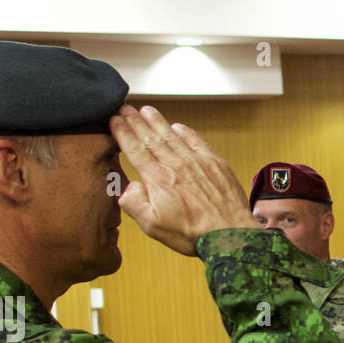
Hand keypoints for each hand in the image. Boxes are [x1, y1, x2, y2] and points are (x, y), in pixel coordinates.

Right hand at [109, 104, 257, 253]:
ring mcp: (196, 162)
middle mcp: (176, 165)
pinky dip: (185, 131)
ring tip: (146, 111)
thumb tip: (128, 186)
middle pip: (150, 137)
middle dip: (135, 121)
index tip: (114, 120)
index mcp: (158, 179)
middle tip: (125, 108)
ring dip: (157, 121)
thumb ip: (133, 203)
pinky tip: (178, 126)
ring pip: (172, 136)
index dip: (123, 132)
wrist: (229, 235)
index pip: (135, 149)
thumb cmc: (193, 234)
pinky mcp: (215, 163)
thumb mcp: (152, 226)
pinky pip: (196, 141)